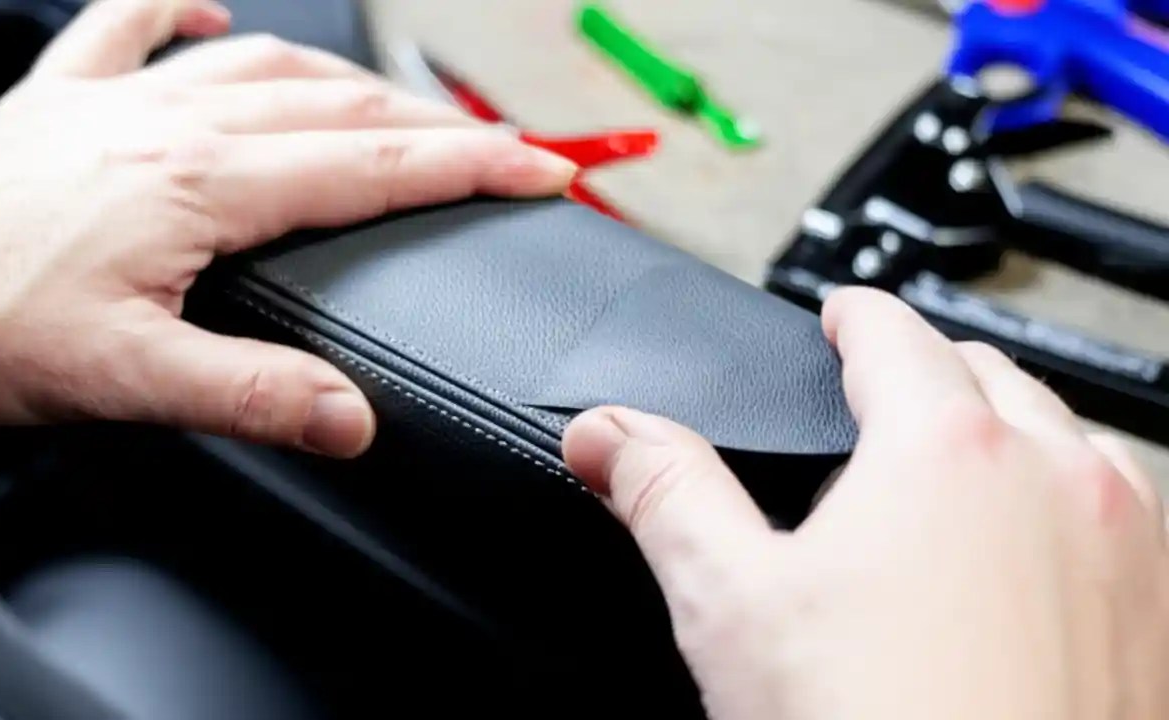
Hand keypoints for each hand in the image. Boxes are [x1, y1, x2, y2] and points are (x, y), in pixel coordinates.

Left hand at [0, 0, 575, 455]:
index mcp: (202, 185)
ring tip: (400, 101)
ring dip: (347, 80)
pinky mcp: (61, 99)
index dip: (471, 166)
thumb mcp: (127, 380)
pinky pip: (129, 22)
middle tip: (501, 140)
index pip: (374, 167)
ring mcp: (116, 100)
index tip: (540, 167)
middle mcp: (170, 124)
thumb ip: (253, 394)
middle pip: (340, 106)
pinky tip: (210, 6)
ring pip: (264, 63)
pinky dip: (180, 5)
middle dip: (437, 125)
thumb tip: (352, 418)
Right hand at [563, 288, 1167, 719]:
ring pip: (1069, 434)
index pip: (893, 335)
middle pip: (985, 371)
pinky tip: (1038, 546)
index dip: (853, 316)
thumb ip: (665, 492)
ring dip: (1011, 424)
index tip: (841, 316)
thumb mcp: (732, 601)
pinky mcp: (1161, 612)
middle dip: (928, 367)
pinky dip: (1075, 495)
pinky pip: (1130, 508)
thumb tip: (607, 433)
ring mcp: (1128, 543)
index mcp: (944, 449)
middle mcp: (1055, 475)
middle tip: (882, 387)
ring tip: (962, 455)